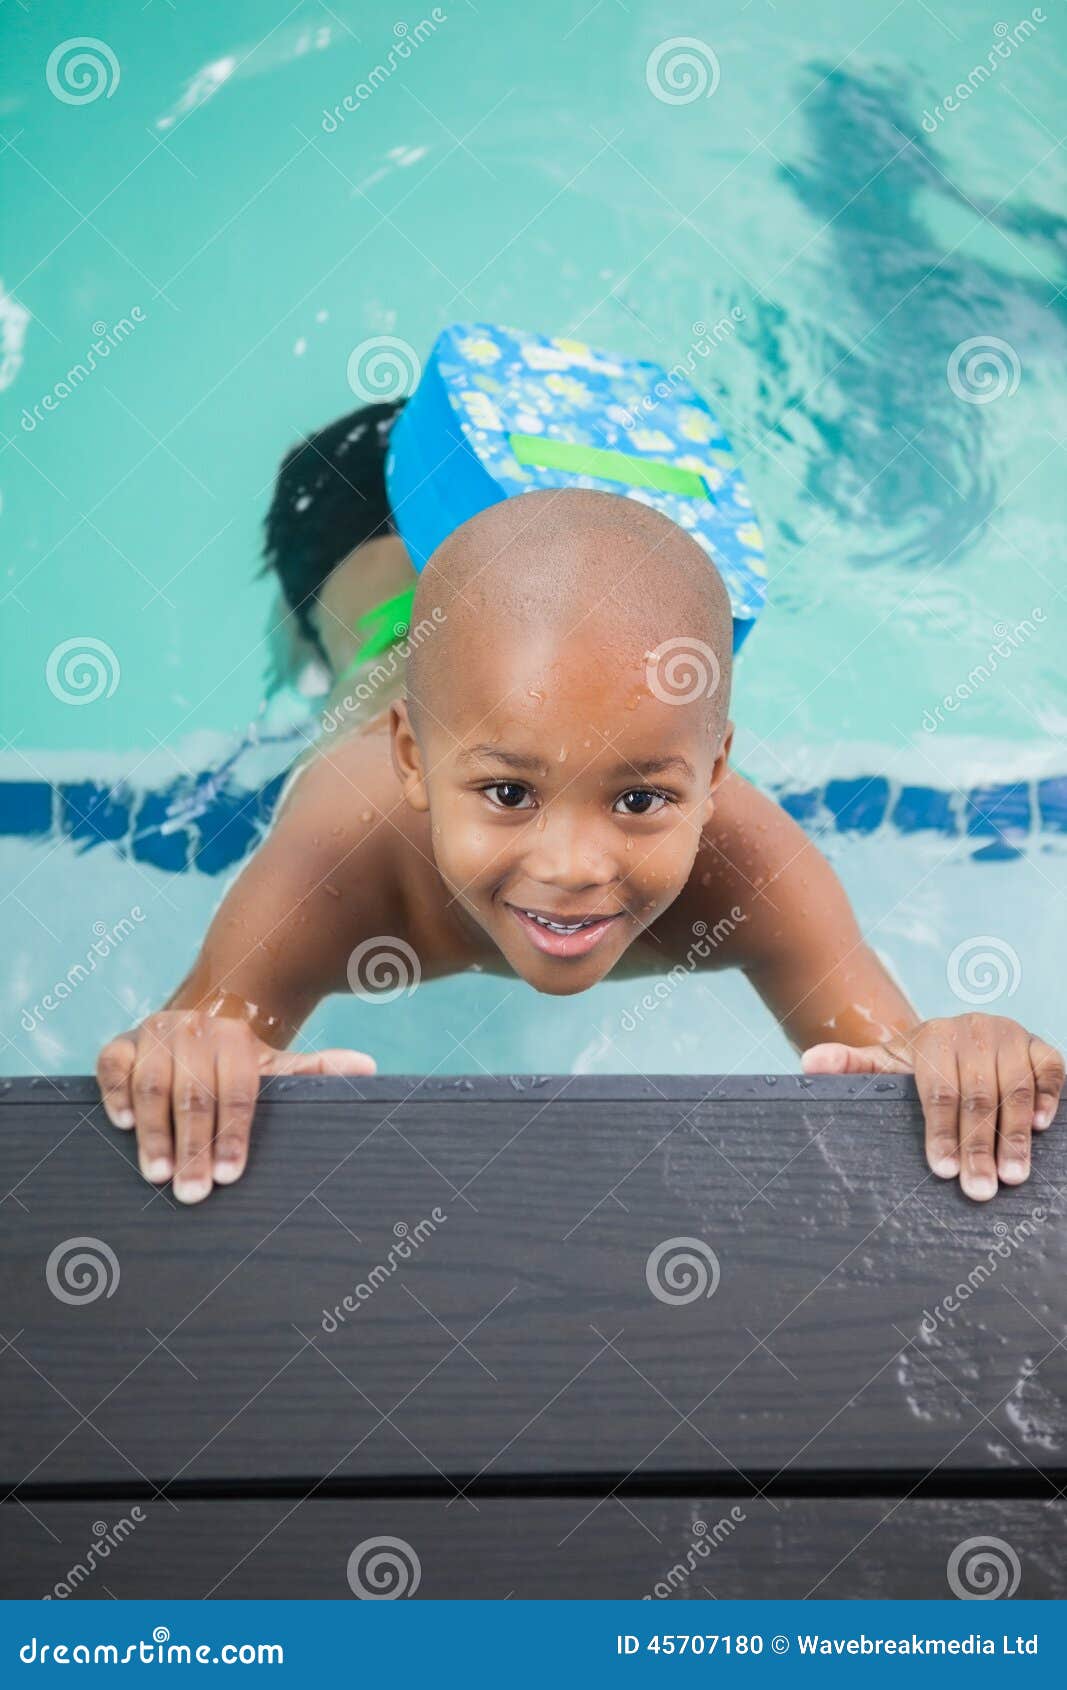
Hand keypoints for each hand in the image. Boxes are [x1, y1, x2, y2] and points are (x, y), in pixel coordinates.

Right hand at [96, 1010, 375, 1203]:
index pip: (237, 1092)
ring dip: (155, 1132)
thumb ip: (316, 1072)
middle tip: (194, 1193)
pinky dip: (116, 1095)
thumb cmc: (240, 1063)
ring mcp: (154, 1034)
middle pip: (193, 1095)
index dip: (234, 1135)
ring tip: (158, 1176)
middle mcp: (194, 1031)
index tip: (232, 1175)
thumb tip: (368, 1068)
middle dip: (193, 1148)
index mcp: (236, 1039)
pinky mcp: (120, 1044)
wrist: (201, 1023)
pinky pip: (112, 1068)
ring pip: (152, 1085)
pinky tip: (124, 1127)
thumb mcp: (277, 1068)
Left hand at [801, 1015, 1063, 1200]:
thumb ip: (848, 1067)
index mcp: (934, 1038)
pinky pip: (1050, 1070)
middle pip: (978, 1095)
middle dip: (978, 1146)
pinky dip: (1048, 1097)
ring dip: (1014, 1135)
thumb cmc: (918, 1066)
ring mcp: (1010, 1036)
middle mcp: (974, 1031)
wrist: (954, 1042)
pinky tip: (1040, 1129)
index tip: (941, 1169)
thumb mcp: (882, 1065)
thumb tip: (808, 1064)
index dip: (940, 1131)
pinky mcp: (1039, 1045)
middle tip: (979, 1190)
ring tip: (1013, 1177)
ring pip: (1015, 1087)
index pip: (938, 1089)